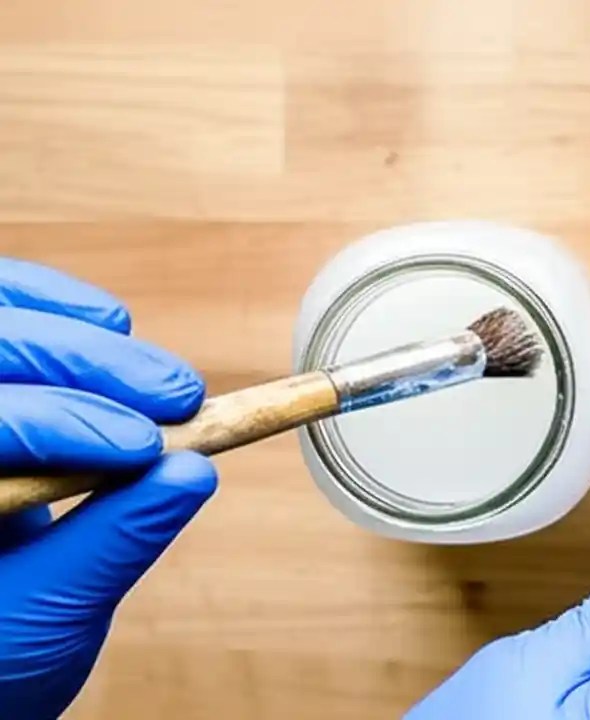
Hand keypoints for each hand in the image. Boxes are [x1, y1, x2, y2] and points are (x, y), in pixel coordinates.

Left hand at [0, 258, 216, 719]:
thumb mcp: (45, 616)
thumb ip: (113, 541)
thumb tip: (193, 471)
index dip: (66, 422)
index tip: (147, 447)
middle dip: (88, 364)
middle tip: (179, 395)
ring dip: (78, 332)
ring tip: (162, 375)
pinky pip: (3, 319)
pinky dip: (56, 313)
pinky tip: (112, 326)